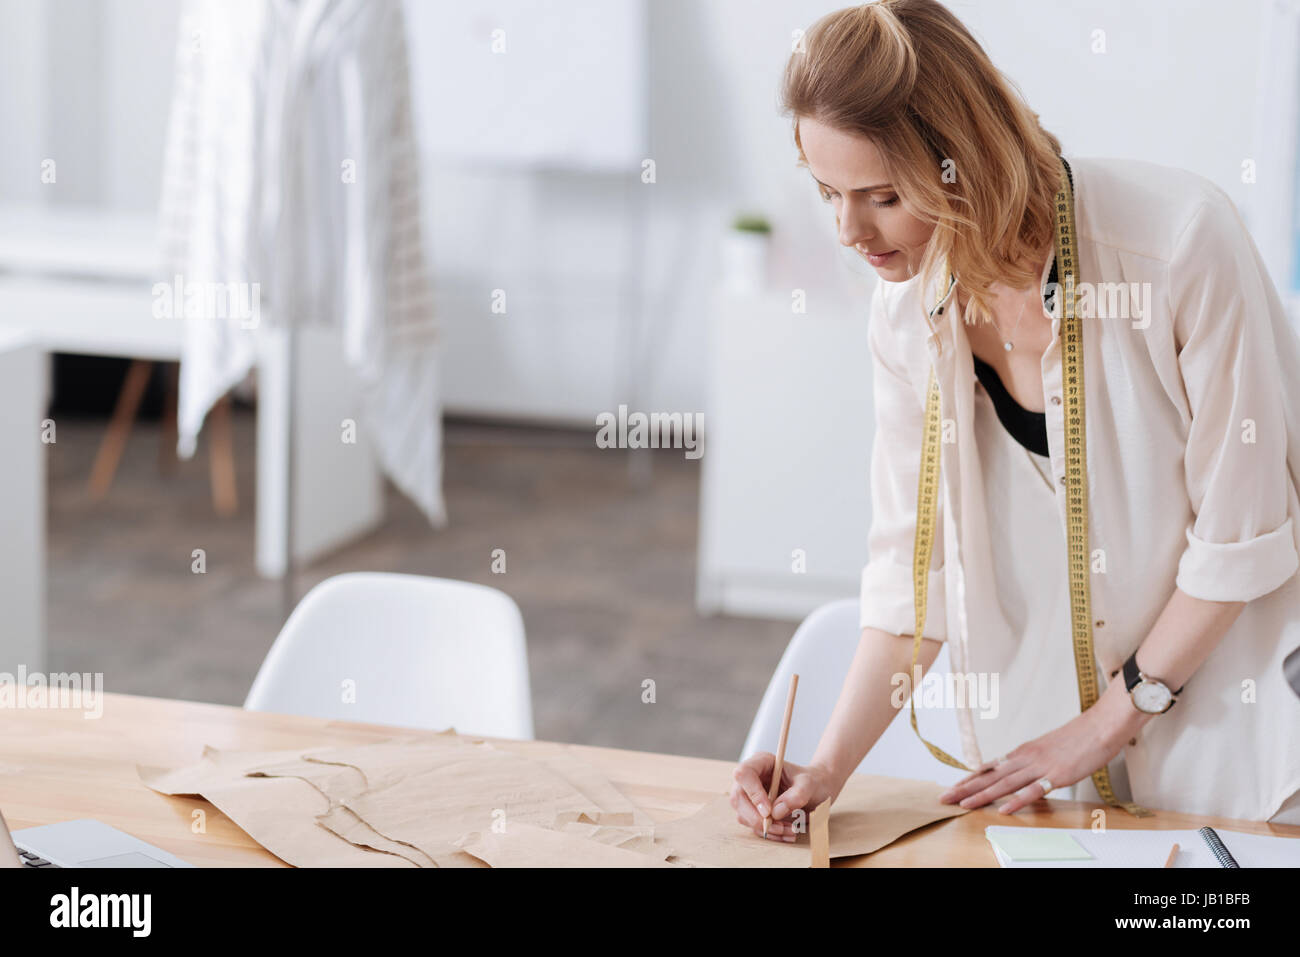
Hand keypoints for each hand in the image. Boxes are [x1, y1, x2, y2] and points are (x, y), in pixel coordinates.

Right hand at [729, 751, 836, 840]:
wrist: (818, 790)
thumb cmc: (813, 781)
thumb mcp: (809, 784)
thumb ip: (796, 795)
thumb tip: (776, 812)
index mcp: (762, 763)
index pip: (744, 773)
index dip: (752, 793)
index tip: (768, 810)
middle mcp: (752, 778)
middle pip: (738, 798)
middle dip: (757, 818)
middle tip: (779, 827)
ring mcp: (751, 796)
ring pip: (744, 815)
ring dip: (766, 828)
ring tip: (790, 830)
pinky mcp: (755, 811)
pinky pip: (754, 826)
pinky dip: (770, 834)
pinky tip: (787, 833)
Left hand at [937, 680, 1146, 813]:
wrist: (1100, 726)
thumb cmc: (1078, 739)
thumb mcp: (1047, 749)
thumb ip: (1032, 762)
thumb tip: (1020, 773)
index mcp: (1023, 752)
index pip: (990, 767)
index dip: (970, 778)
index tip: (953, 786)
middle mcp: (1026, 758)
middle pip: (990, 776)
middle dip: (965, 788)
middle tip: (944, 797)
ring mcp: (1040, 767)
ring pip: (1005, 784)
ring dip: (982, 795)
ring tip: (963, 804)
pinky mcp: (1057, 776)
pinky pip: (1033, 791)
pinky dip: (1017, 801)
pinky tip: (1003, 809)